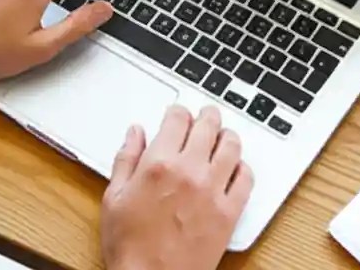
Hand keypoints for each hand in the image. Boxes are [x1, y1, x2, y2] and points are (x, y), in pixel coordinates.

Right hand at [101, 105, 253, 269]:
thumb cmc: (130, 247)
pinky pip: (246, 179)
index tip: (177, 114)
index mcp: (158, 164)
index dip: (178, 111)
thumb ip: (126, 159)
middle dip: (207, 115)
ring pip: (232, 146)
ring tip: (223, 135)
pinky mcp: (229, 213)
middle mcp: (189, 172)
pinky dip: (243, 167)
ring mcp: (212, 191)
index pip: (177, 119)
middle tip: (206, 115)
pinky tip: (236, 167)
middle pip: (208, 126)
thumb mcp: (114, 198)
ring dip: (227, 135)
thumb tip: (134, 133)